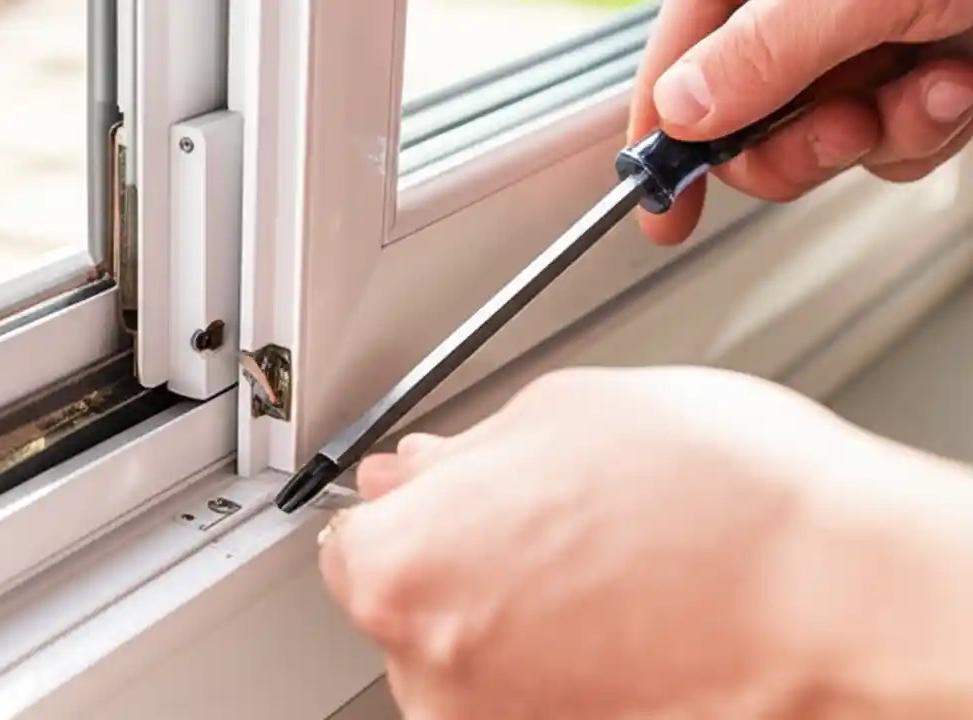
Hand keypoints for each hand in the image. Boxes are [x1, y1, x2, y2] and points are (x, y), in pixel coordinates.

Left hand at [319, 367, 972, 718]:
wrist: (840, 595)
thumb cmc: (720, 501)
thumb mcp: (560, 414)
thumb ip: (463, 455)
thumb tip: (421, 470)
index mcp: (405, 566)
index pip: (352, 545)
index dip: (408, 515)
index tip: (440, 506)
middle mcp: (431, 666)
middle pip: (406, 606)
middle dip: (457, 563)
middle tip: (543, 525)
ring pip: (468, 660)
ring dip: (507, 619)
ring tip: (601, 576)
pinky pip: (526, 700)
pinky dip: (554, 670)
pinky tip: (622, 624)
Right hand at [629, 0, 972, 244]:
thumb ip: (765, 49)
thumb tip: (681, 108)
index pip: (683, 51)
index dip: (661, 131)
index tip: (659, 203)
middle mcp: (813, 6)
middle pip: (746, 112)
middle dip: (795, 141)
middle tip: (834, 133)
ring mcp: (873, 35)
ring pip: (826, 135)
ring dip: (883, 132)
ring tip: (936, 87)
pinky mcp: (928, 66)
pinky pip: (894, 137)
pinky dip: (930, 127)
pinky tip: (963, 85)